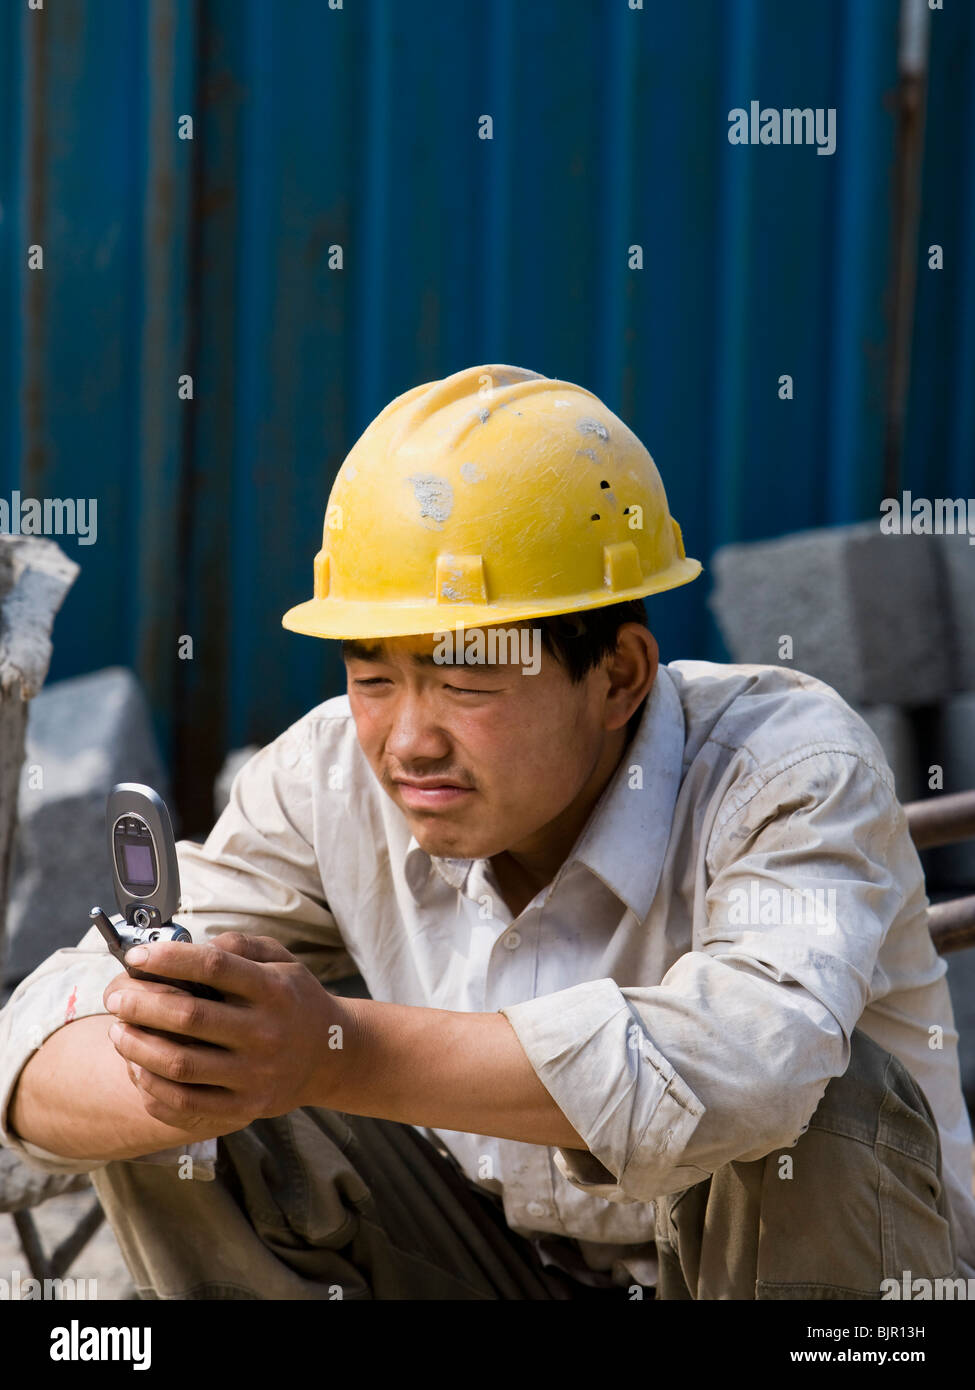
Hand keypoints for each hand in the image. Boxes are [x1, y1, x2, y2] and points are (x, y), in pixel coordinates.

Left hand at [101, 932, 350, 1136]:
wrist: (332, 1055)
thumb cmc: (295, 1000)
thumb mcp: (281, 960)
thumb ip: (240, 945)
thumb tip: (192, 943)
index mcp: (273, 989)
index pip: (214, 967)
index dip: (169, 959)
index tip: (136, 957)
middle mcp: (266, 1032)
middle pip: (189, 1017)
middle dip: (140, 1004)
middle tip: (114, 997)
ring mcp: (255, 1073)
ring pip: (180, 1063)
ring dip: (137, 1046)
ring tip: (117, 1031)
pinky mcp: (244, 1106)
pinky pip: (186, 1102)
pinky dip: (152, 1084)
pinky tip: (137, 1066)